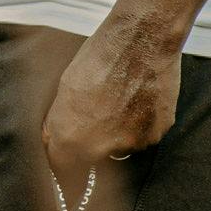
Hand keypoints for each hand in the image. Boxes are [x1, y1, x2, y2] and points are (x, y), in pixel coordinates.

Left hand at [41, 8, 182, 177]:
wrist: (141, 39)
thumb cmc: (100, 57)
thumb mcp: (65, 88)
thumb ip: (59, 122)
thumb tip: (53, 141)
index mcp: (72, 138)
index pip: (64, 171)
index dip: (64, 167)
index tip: (68, 166)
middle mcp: (103, 148)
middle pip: (94, 159)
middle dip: (92, 146)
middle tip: (99, 115)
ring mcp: (133, 143)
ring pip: (122, 147)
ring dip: (119, 133)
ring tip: (121, 99)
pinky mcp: (157, 134)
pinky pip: (144, 136)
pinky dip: (141, 123)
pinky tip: (139, 98)